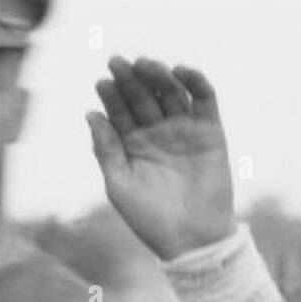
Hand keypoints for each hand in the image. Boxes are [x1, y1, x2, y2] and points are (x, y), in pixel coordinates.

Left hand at [87, 57, 235, 260]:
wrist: (192, 239)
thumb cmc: (149, 218)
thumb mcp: (119, 184)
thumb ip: (105, 150)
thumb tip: (90, 114)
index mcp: (132, 145)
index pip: (119, 112)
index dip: (111, 96)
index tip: (101, 82)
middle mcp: (157, 133)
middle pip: (143, 97)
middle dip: (130, 80)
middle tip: (118, 63)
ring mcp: (184, 129)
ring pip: (171, 92)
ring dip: (158, 75)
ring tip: (144, 65)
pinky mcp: (211, 131)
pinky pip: (204, 99)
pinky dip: (195, 82)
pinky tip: (180, 71)